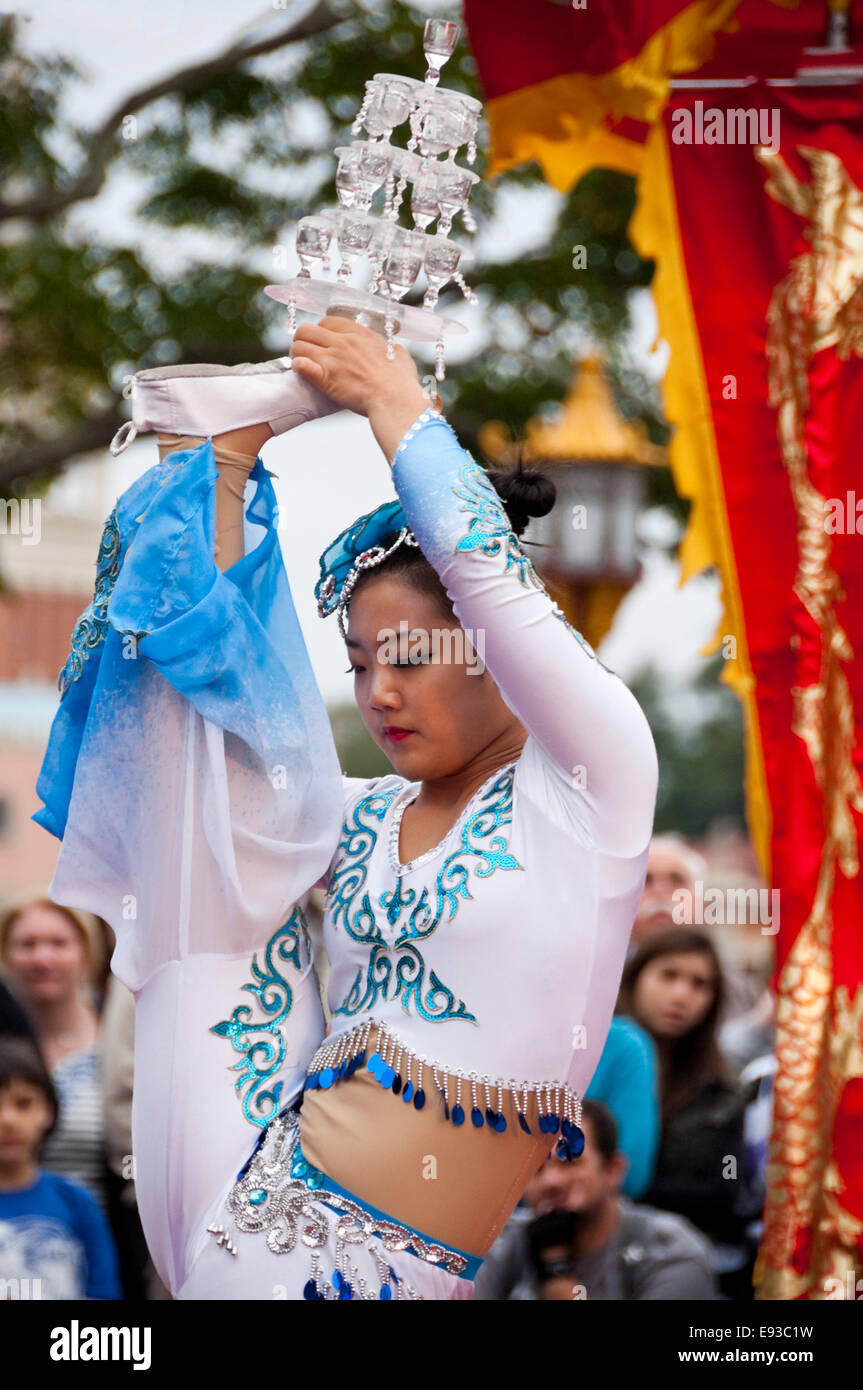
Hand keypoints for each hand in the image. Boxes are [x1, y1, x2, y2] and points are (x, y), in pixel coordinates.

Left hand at [291, 316, 430, 460]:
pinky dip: (297, 368)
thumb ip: (390, 348)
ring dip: (297, 354)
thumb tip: (392, 350)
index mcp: (359, 334)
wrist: (394, 400)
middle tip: (307, 352)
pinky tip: (302, 373)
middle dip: (303, 340)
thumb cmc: (401, 381)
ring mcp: (332, 359)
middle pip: (307, 329)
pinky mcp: (324, 378)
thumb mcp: (399, 355)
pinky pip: (299, 365)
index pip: (327, 321)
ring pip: (298, 346)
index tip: (323, 341)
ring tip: (302, 363)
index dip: (321, 330)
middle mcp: (342, 342)